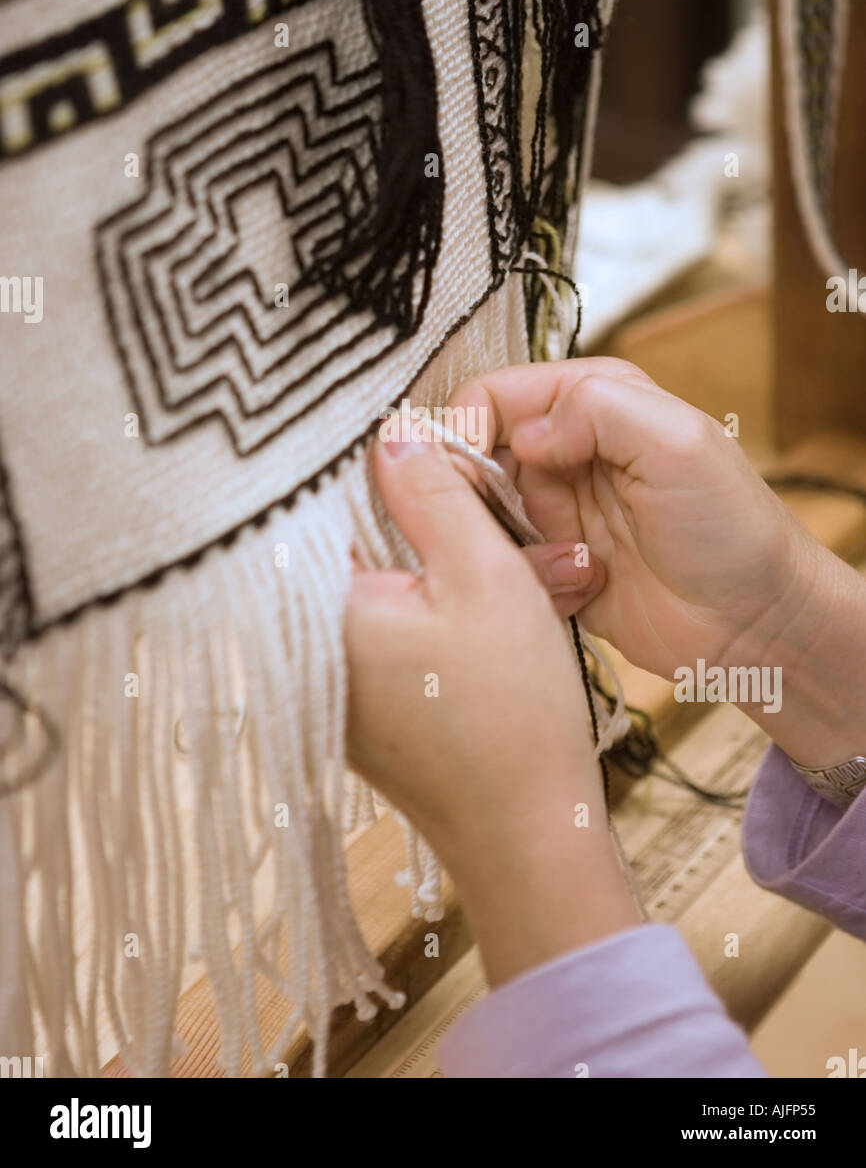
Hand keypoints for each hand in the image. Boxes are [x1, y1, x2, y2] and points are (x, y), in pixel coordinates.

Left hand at [345, 427, 639, 985]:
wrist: (527, 834)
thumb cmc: (511, 712)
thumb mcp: (485, 574)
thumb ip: (432, 494)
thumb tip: (393, 435)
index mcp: (316, 605)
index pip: (318, 497)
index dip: (377, 463)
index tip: (429, 450)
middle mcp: (298, 647)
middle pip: (345, 540)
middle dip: (414, 517)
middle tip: (483, 509)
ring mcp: (322, 683)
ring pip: (369, 583)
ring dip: (428, 563)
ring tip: (505, 562)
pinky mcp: (351, 707)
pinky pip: (378, 628)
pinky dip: (424, 608)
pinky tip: (483, 607)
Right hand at [451, 357, 865, 767]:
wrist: (757, 622)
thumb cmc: (732, 528)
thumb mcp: (678, 441)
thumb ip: (597, 409)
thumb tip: (523, 434)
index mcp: (594, 398)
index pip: (494, 394)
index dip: (466, 427)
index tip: (467, 471)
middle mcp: (567, 446)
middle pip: (474, 450)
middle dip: (472, 488)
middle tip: (502, 524)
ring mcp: (556, 506)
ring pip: (479, 509)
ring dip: (500, 536)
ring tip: (557, 557)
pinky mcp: (552, 560)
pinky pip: (501, 560)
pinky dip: (520, 573)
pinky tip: (574, 584)